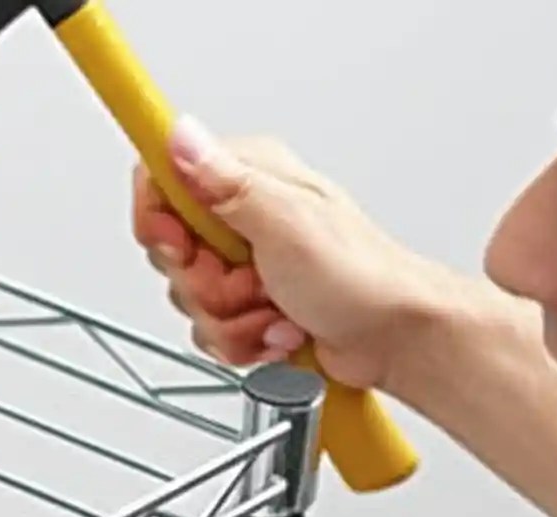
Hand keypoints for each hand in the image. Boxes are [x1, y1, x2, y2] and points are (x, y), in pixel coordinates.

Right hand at [132, 115, 437, 390]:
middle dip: (206, 284)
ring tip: (277, 309)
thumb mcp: (286, 221)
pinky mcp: (248, 304)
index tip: (184, 247)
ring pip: (189, 297)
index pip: (161, 178)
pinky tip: (279, 331)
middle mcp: (242, 214)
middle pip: (170, 250)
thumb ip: (225, 182)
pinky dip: (243, 340)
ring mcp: (244, 262)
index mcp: (248, 176)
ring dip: (232, 318)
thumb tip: (181, 136)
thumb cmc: (362, 277)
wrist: (396, 338)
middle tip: (253, 280)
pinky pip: (211, 328)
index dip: (159, 220)